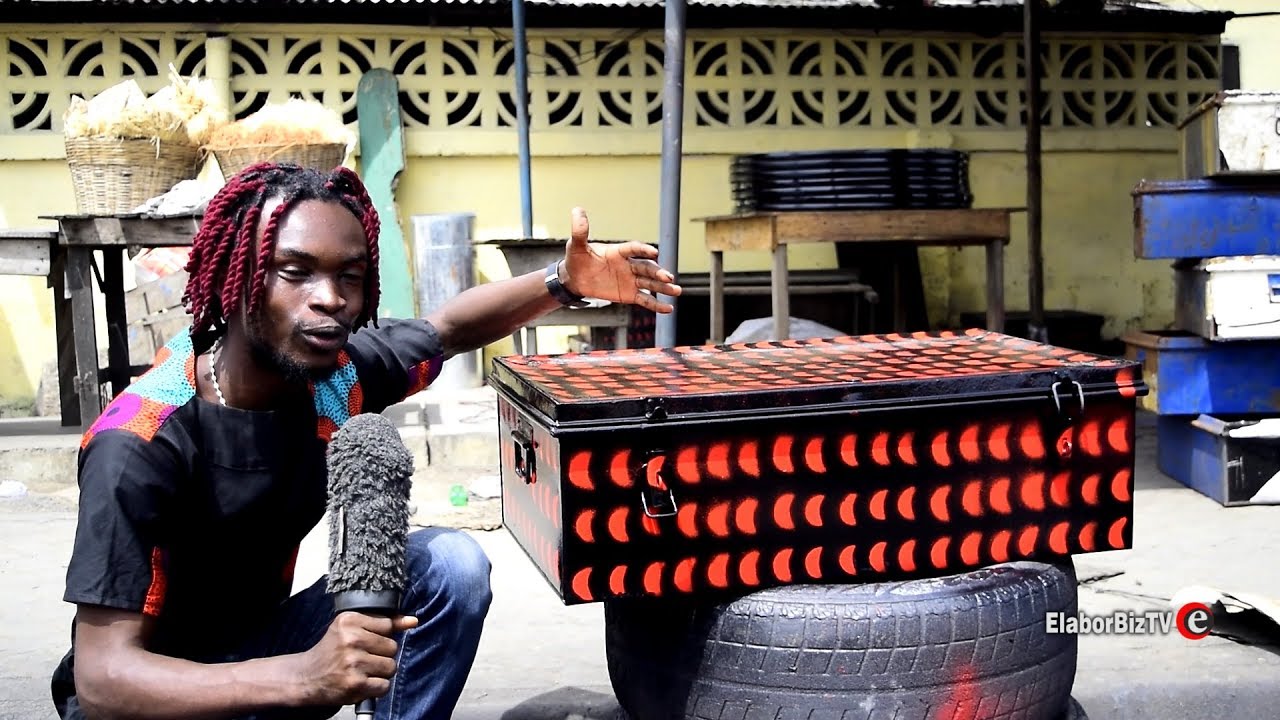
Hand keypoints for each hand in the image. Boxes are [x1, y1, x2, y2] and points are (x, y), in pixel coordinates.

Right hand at [292, 611, 417, 705]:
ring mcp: (353, 662)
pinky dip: (376, 688)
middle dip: (382, 655)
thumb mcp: (351, 629)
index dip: (381, 637)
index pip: (388, 625)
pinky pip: (384, 686)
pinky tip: (362, 683)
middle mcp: (351, 639)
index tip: (367, 642)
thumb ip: (384, 623)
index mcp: (349, 620)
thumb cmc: (332, 651)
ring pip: (391, 667)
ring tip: (362, 671)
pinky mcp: (355, 684)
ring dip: (381, 673)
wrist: (306, 676)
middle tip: (363, 658)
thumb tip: (413, 621)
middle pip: (392, 647)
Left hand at [560, 207, 681, 313]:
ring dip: (664, 287)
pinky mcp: (629, 294)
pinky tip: (668, 309)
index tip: (654, 252)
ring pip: (650, 283)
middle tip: (669, 277)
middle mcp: (628, 265)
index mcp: (618, 252)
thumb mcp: (575, 246)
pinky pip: (645, 299)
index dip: (643, 250)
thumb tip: (577, 210)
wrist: (575, 279)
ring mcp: (630, 280)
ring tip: (677, 291)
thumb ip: (580, 231)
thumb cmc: (577, 259)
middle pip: (647, 268)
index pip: (633, 249)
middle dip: (658, 273)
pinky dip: (656, 305)